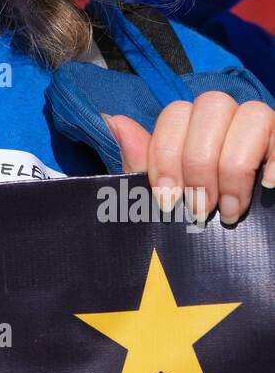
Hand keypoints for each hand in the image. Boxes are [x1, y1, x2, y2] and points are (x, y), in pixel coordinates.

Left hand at [104, 94, 274, 224]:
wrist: (236, 266)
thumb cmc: (197, 223)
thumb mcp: (164, 199)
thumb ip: (141, 164)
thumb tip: (114, 121)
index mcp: (193, 126)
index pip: (175, 113)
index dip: (166, 154)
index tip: (166, 200)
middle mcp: (227, 118)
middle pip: (212, 105)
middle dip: (200, 162)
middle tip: (199, 210)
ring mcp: (260, 128)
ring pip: (250, 113)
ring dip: (235, 166)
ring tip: (231, 211)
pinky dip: (274, 158)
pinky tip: (267, 186)